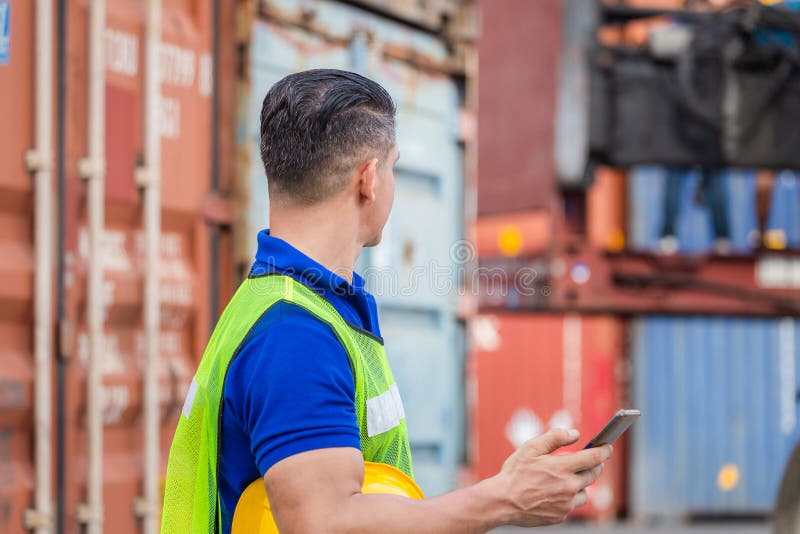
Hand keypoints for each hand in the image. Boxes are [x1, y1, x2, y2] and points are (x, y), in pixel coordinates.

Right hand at [495, 428, 611, 526]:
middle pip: (593, 475)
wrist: (502, 502)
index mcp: (562, 468)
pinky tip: (553, 493)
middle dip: (594, 465)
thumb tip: (575, 433)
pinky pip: (572, 505)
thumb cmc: (515, 473)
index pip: (593, 458)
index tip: (607, 447)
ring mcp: (566, 504)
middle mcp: (568, 487)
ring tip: (565, 479)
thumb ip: (555, 437)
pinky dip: (568, 498)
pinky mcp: (561, 516)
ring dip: (580, 484)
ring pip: (584, 492)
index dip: (604, 451)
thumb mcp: (531, 448)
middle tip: (590, 460)